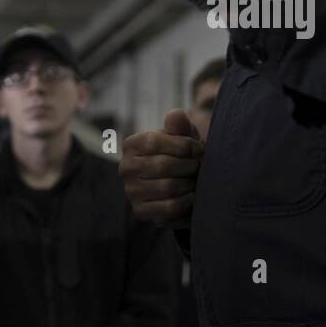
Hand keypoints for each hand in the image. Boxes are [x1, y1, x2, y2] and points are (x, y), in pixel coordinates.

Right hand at [120, 110, 203, 226]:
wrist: (178, 183)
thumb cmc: (180, 154)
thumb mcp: (182, 136)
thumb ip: (180, 125)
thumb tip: (176, 115)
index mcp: (132, 145)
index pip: (155, 142)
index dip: (183, 145)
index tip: (200, 149)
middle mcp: (126, 168)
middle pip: (163, 166)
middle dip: (189, 166)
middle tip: (199, 166)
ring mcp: (131, 192)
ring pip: (168, 188)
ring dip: (189, 183)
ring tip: (195, 180)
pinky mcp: (140, 211)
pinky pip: (169, 208)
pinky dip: (186, 201)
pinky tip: (191, 195)